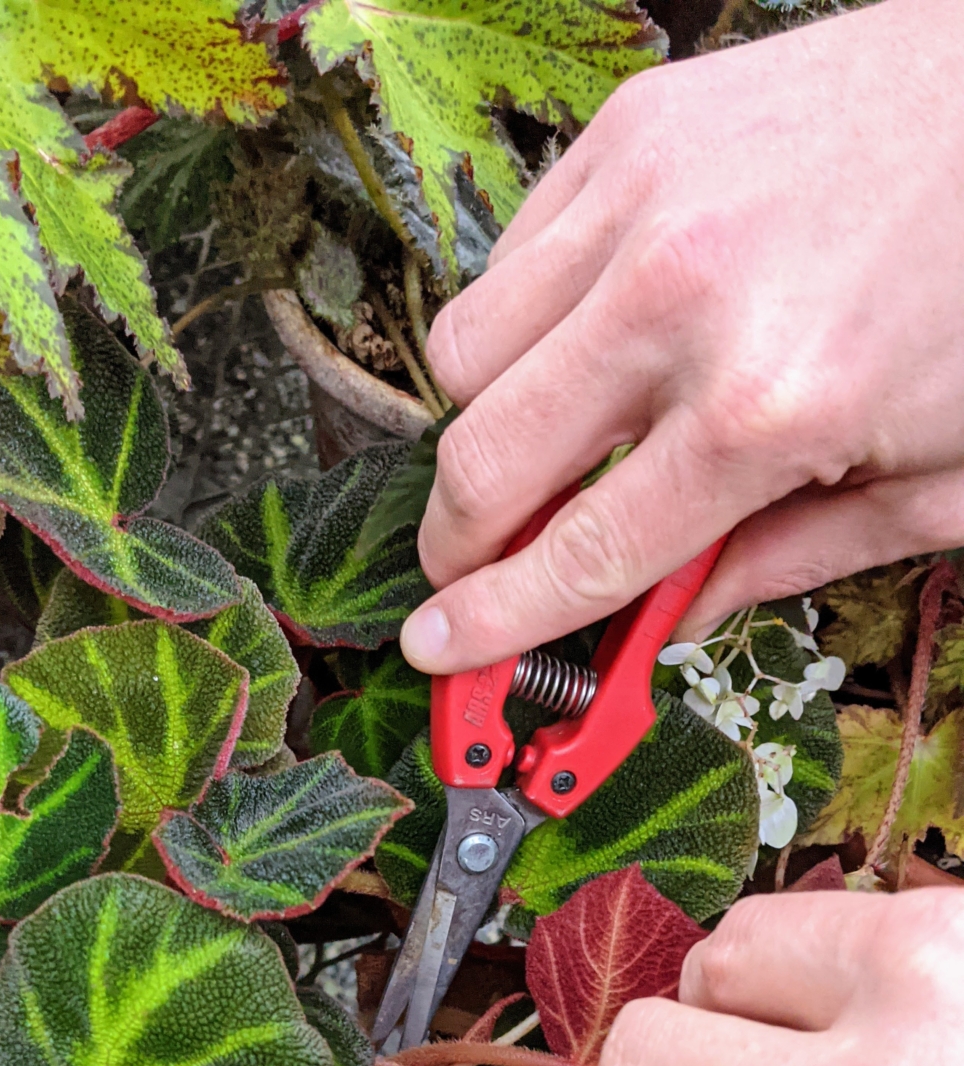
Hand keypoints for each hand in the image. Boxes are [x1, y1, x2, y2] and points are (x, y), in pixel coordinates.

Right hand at [400, 0, 963, 674]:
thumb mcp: (938, 478)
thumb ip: (789, 560)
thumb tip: (668, 620)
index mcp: (767, 412)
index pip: (580, 554)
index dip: (492, 622)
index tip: (438, 645)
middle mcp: (679, 301)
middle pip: (482, 459)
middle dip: (456, 540)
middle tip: (470, 565)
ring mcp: (641, 202)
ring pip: (463, 356)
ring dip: (485, 423)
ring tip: (551, 440)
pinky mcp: (630, 133)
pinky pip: (507, 259)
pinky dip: (522, 322)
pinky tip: (588, 340)